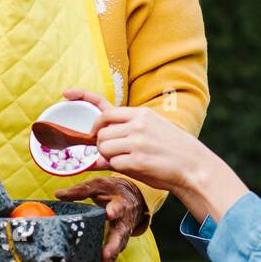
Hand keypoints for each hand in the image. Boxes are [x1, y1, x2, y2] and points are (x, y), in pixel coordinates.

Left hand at [54, 176, 146, 261]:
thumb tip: (58, 194)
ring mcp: (123, 234)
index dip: (114, 211)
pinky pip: (113, 254)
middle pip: (120, 234)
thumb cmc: (113, 190)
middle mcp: (124, 221)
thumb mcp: (99, 185)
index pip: (118, 207)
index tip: (109, 214)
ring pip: (117, 248)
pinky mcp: (119, 243)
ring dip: (109, 260)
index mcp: (120, 204)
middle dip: (113, 245)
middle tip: (106, 254)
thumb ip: (80, 190)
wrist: (134, 198)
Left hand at [61, 88, 202, 192]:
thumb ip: (123, 136)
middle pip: (100, 133)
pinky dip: (119, 167)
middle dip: (101, 144)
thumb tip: (94, 156)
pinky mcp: (138, 161)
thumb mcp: (150, 132)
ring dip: (109, 156)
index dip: (82, 98)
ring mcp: (137, 142)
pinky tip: (135, 167)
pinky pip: (113, 164)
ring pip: (103, 148)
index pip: (105, 107)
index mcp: (140, 114)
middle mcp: (137, 125)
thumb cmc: (170, 150)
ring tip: (127, 159)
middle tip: (115, 151)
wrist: (194, 166)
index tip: (66, 93)